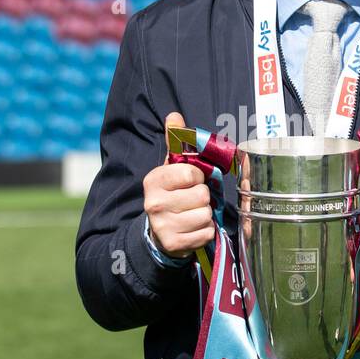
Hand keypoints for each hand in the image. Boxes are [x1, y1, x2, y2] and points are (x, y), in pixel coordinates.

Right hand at [142, 112, 213, 258]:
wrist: (158, 233)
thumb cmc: (171, 195)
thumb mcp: (170, 168)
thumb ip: (175, 141)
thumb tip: (174, 115)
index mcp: (153, 181)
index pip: (191, 173)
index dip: (198, 177)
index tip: (191, 181)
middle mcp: (154, 203)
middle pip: (202, 195)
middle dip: (203, 198)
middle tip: (192, 201)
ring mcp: (162, 226)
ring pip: (205, 215)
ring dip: (205, 215)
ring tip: (192, 215)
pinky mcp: (174, 244)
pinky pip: (206, 233)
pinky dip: (205, 232)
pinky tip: (193, 229)